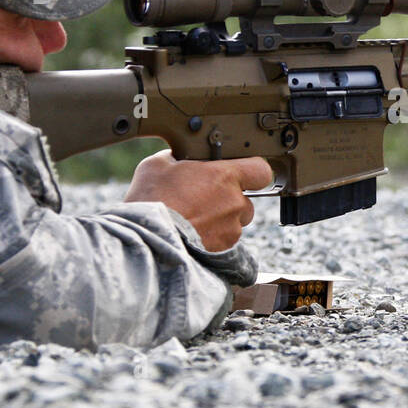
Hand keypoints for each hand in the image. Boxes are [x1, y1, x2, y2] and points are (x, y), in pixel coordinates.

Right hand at [124, 151, 272, 251]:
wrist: (146, 237)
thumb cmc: (152, 199)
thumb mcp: (159, 164)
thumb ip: (180, 158)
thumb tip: (181, 158)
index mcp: (225, 176)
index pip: (261, 170)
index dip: (252, 172)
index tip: (241, 174)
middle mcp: (235, 202)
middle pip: (246, 200)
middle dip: (229, 201)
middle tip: (204, 200)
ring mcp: (231, 228)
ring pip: (235, 222)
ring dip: (222, 221)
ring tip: (195, 220)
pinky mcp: (224, 249)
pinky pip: (225, 240)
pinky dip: (213, 237)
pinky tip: (192, 234)